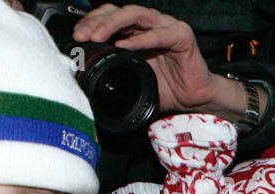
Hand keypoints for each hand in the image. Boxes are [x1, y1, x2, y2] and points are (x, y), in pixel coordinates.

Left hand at [72, 4, 260, 119]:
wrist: (196, 100)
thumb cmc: (169, 89)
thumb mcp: (133, 80)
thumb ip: (115, 73)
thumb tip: (88, 83)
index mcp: (137, 31)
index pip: (109, 15)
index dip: (92, 22)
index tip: (77, 38)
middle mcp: (151, 24)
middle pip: (118, 11)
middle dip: (96, 21)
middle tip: (83, 36)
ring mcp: (167, 27)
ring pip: (134, 14)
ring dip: (112, 24)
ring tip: (98, 36)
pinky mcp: (182, 36)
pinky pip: (158, 34)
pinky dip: (140, 40)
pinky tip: (124, 46)